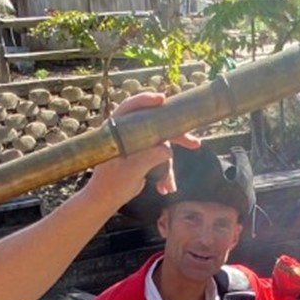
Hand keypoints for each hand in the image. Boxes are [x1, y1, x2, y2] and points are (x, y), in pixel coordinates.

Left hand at [78, 90, 202, 207]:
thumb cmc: (111, 184)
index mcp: (117, 131)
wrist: (105, 200)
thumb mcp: (132, 171)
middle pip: (155, 126)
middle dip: (176, 137)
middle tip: (194, 143)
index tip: (162, 99)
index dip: (146, 100)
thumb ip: (149, 158)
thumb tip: (168, 149)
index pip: (131, 107)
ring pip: (161, 146)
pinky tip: (164, 188)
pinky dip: (163, 174)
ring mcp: (137, 145)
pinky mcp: (143, 156)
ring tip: (169, 187)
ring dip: (168, 167)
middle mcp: (129, 134)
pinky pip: (159, 158)